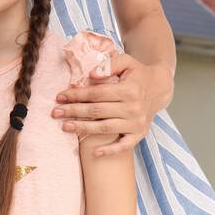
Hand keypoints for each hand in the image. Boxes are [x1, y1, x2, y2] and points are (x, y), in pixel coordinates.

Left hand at [52, 54, 172, 156]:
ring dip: (83, 129)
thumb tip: (91, 75)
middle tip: (55, 112)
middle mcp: (133, 108)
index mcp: (129, 90)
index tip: (60, 96)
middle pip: (97, 112)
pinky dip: (110, 151)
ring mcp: (136, 123)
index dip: (77, 95)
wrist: (159, 87)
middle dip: (74, 111)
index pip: (97, 94)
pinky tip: (94, 153)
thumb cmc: (137, 73)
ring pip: (105, 128)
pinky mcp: (139, 134)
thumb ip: (109, 65)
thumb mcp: (126, 61)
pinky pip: (124, 146)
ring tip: (65, 127)